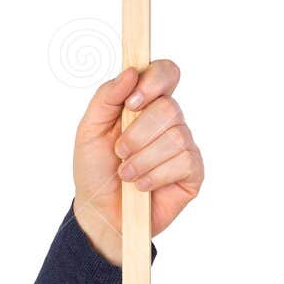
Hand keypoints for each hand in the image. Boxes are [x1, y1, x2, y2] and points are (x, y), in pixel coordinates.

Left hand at [72, 62, 204, 265]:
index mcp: (144, 104)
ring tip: (126, 174)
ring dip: (142, 159)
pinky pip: (184, 162)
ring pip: (176, 137)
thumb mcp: (90, 129)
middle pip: (169, 108)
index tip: (132, 103)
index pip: (166, 72)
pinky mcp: (194, 172)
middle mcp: (169, 121)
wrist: (100, 211)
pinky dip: (155, 176)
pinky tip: (142, 186)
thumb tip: (130, 72)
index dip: (155, 81)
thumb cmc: (95, 168)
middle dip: (137, 134)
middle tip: (119, 152)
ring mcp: (184, 146)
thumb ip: (107, 97)